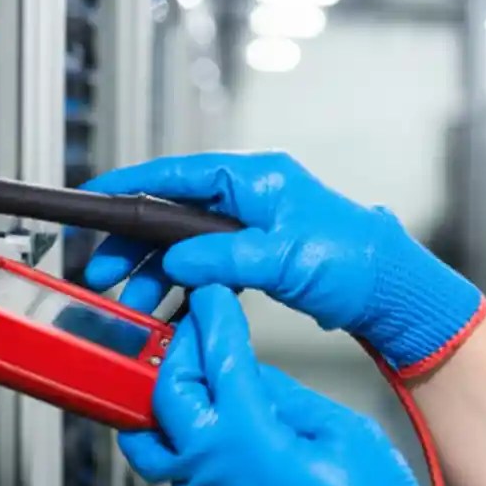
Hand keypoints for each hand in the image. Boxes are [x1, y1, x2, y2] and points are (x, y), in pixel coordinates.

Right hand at [82, 152, 485, 376]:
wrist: (391, 291)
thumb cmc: (354, 261)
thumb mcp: (282, 258)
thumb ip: (223, 257)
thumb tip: (176, 259)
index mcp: (254, 179)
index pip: (177, 175)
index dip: (130, 186)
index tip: (94, 198)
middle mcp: (249, 196)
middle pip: (171, 215)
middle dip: (135, 246)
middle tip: (104, 274)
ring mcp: (252, 226)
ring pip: (185, 246)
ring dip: (157, 275)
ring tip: (136, 304)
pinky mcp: (257, 256)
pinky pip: (206, 267)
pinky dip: (186, 288)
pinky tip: (170, 310)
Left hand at [121, 285, 477, 485]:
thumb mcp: (337, 429)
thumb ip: (286, 398)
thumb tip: (256, 379)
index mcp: (243, 433)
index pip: (214, 357)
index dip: (212, 319)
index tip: (209, 298)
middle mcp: (209, 469)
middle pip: (165, 395)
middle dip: (179, 357)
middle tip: (202, 337)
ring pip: (158, 447)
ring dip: (173, 412)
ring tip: (199, 391)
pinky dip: (197, 457)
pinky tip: (227, 448)